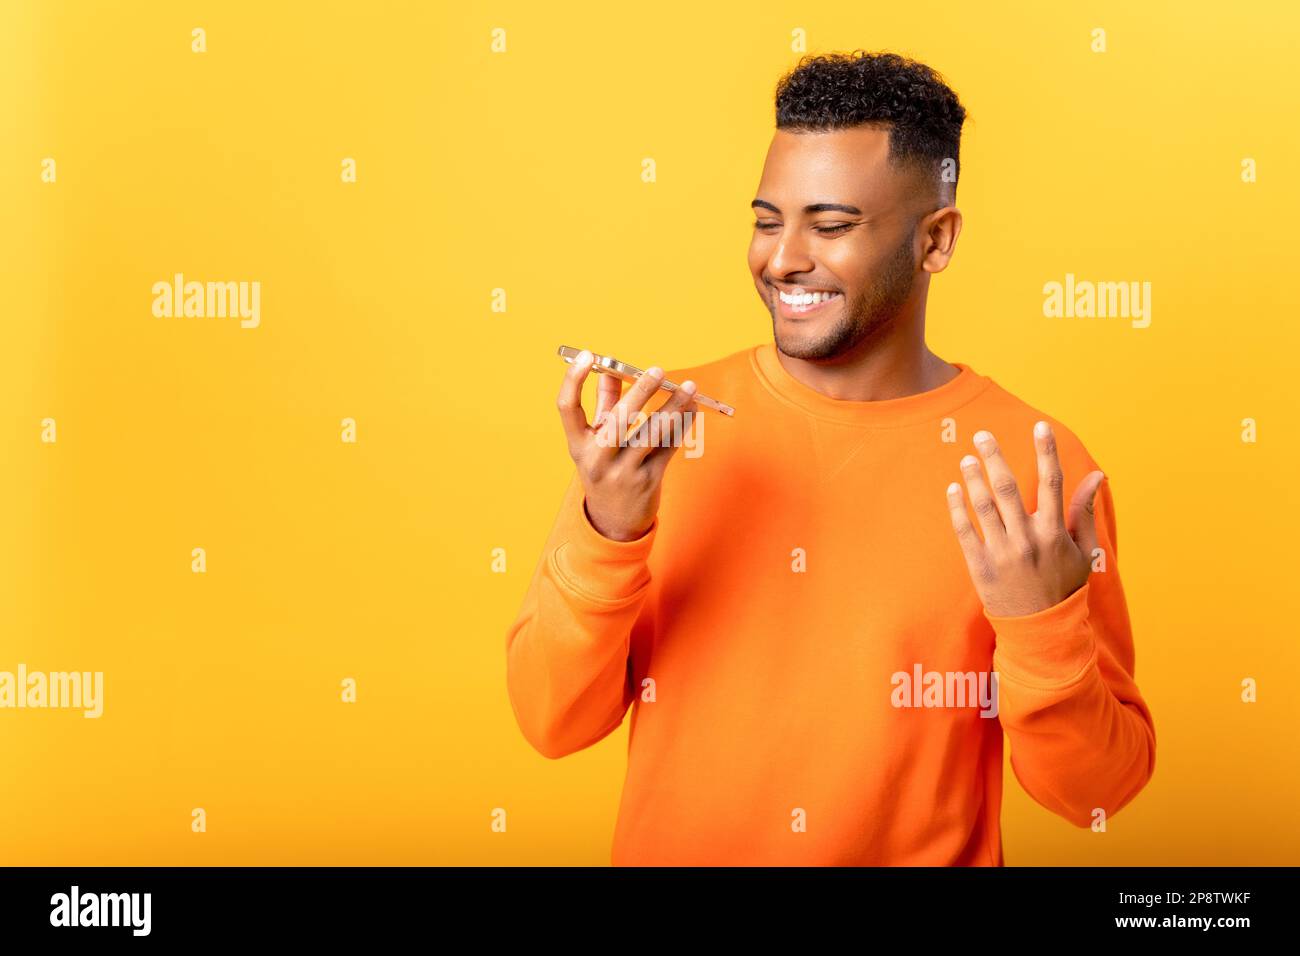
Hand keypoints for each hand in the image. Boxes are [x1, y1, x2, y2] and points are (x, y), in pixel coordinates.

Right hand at [556, 350, 698, 541]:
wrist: (614, 522)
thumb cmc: (604, 470)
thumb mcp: (595, 442)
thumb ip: (603, 405)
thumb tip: (610, 369)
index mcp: (578, 445)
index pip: (566, 408)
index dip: (572, 380)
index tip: (587, 354)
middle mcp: (597, 459)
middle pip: (618, 420)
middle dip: (639, 393)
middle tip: (657, 371)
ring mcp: (623, 472)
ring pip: (652, 433)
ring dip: (674, 408)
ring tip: (689, 387)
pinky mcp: (648, 481)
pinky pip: (669, 447)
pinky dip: (683, 426)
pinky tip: (692, 408)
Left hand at [945, 421, 1104, 616]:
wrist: (1041, 630)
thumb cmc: (1065, 586)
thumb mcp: (1083, 551)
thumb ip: (1085, 511)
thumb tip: (1098, 476)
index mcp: (1055, 533)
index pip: (1052, 483)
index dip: (1046, 451)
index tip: (1040, 426)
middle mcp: (1028, 540)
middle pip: (1008, 488)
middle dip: (994, 457)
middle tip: (981, 435)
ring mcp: (1002, 553)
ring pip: (983, 506)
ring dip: (973, 478)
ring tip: (966, 459)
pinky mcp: (979, 567)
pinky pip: (964, 531)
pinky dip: (957, 508)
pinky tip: (953, 489)